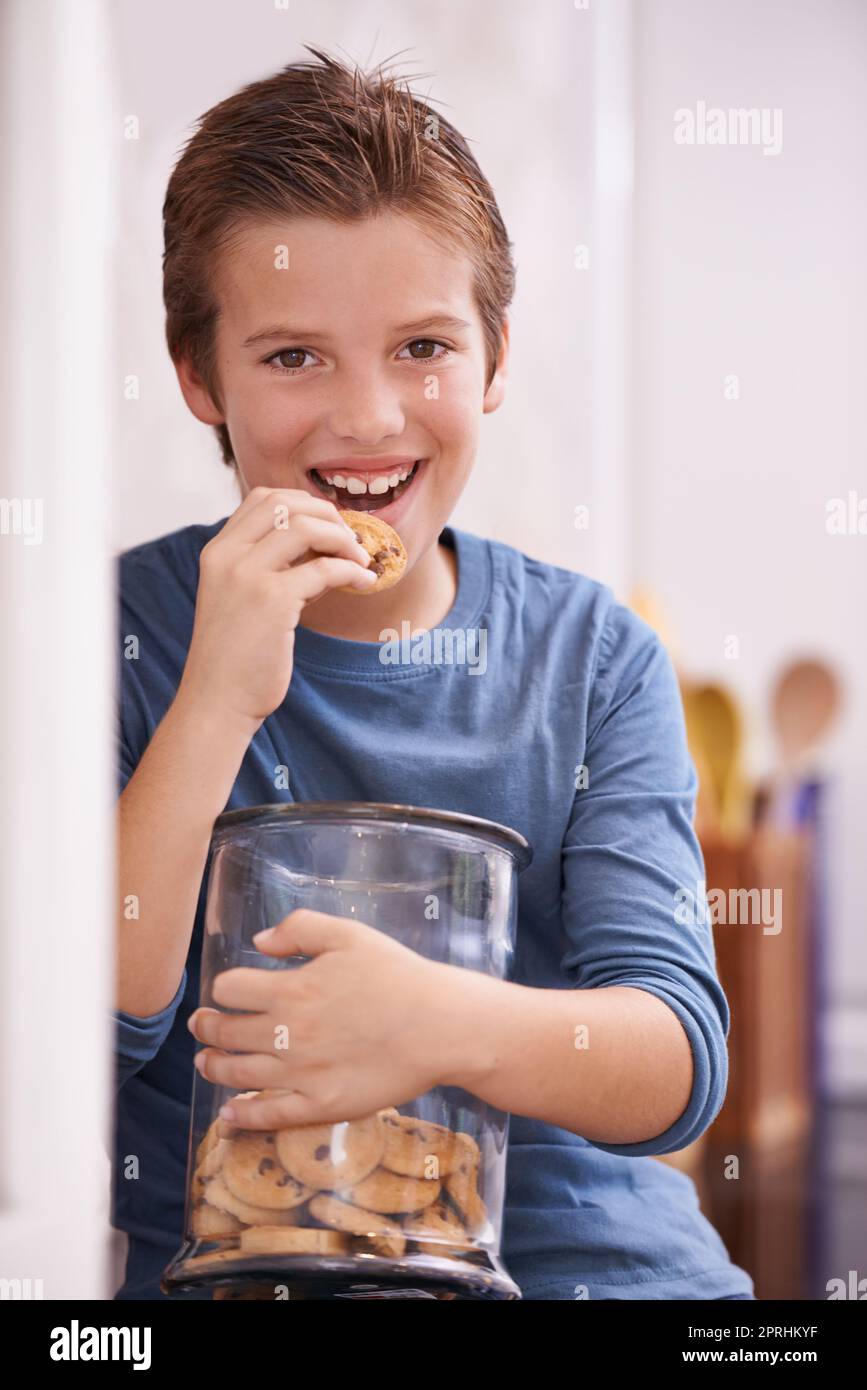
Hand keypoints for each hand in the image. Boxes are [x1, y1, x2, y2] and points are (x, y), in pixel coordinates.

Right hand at [177, 487, 376, 731]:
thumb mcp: (241, 598)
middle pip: (287, 503)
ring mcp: (248, 576)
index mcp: (217, 551)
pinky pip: (325, 569)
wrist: (217, 702)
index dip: (304, 503)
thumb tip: (324, 546)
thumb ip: (269, 567)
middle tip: (351, 539)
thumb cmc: (235, 656)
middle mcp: (228, 556)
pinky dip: (352, 571)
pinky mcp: (273, 601)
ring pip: (307, 527)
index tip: (328, 524)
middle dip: (327, 514)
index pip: (263, 498)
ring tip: (360, 559)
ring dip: (343, 539)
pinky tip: (364, 581)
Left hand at [187, 909, 451, 1130]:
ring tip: (205, 1062)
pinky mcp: (320, 1105)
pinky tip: (230, 1113)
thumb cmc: (398, 976)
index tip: (229, 990)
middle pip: (226, 1032)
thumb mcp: (349, 934)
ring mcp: (300, 1074)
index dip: (225, 987)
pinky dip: (243, 1115)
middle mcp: (286, 1034)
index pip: (231, 989)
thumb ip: (300, 928)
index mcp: (291, 990)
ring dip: (214, 1067)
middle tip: (202, 1025)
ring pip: (238, 1074)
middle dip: (208, 1027)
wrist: (439, 1026)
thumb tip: (260, 942)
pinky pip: (269, 1115)